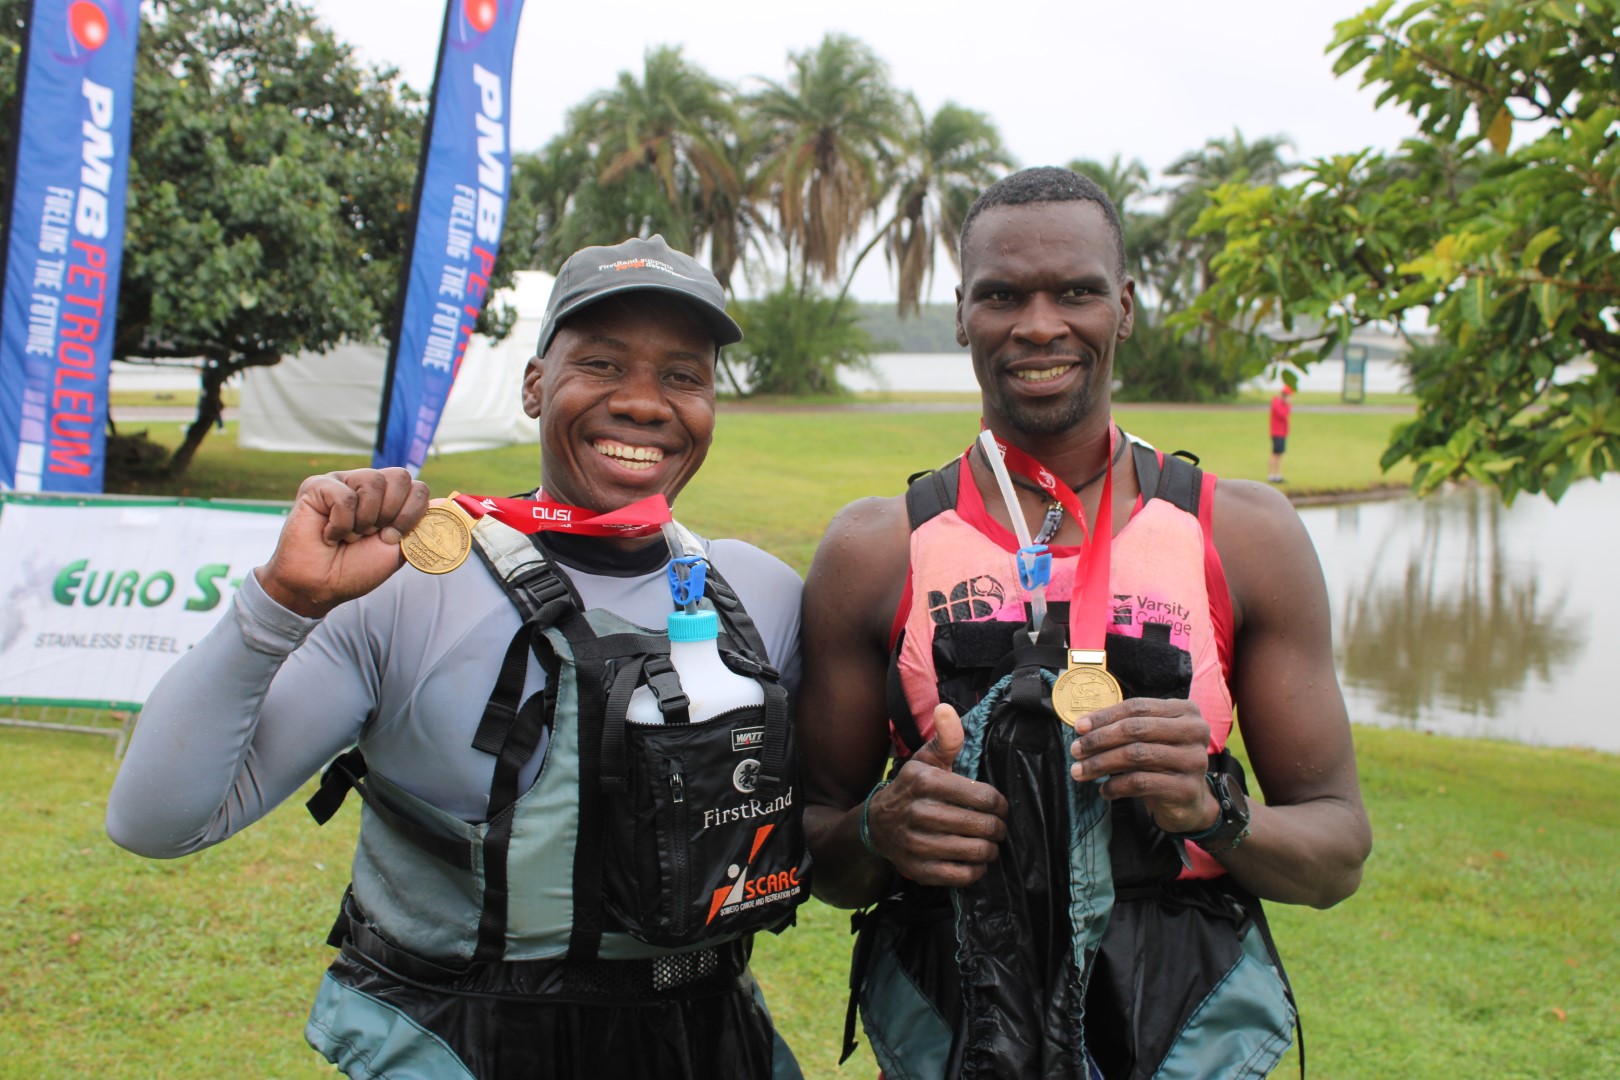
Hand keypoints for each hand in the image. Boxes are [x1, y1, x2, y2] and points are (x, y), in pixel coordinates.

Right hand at [256, 469, 430, 617]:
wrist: (320, 586)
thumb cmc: (355, 569)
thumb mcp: (397, 550)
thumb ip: (420, 526)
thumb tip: (448, 503)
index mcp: (388, 499)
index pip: (417, 487)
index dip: (411, 514)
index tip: (392, 538)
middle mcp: (367, 485)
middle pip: (401, 476)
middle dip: (391, 514)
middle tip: (372, 535)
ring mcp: (342, 482)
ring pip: (373, 481)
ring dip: (365, 520)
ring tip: (350, 535)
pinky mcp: (317, 486)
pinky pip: (344, 495)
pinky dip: (341, 524)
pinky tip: (329, 534)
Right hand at [866, 704, 1007, 886]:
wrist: (877, 825)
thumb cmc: (913, 789)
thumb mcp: (926, 760)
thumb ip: (945, 738)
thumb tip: (946, 709)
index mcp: (925, 782)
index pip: (983, 797)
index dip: (999, 803)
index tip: (998, 805)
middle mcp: (920, 813)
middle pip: (983, 825)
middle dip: (998, 827)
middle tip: (997, 826)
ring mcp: (918, 844)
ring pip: (976, 851)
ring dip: (990, 849)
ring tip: (988, 842)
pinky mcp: (920, 870)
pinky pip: (963, 876)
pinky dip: (976, 869)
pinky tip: (974, 860)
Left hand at [1069, 697, 1217, 834]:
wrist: (1189, 802)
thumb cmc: (1163, 763)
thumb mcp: (1150, 738)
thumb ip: (1125, 726)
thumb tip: (1083, 726)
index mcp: (1186, 711)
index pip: (1138, 707)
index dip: (1105, 716)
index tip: (1079, 727)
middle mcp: (1195, 732)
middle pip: (1136, 729)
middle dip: (1099, 739)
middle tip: (1076, 750)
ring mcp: (1194, 760)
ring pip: (1136, 755)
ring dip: (1101, 763)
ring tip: (1080, 771)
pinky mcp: (1186, 788)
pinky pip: (1141, 782)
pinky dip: (1116, 786)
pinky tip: (1104, 790)